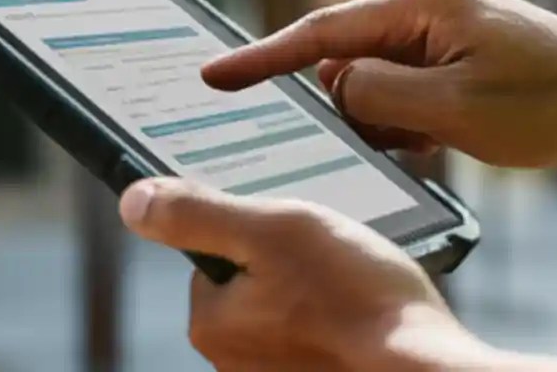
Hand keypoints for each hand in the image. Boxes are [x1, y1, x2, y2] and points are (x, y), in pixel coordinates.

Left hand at [118, 178, 500, 371]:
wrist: (421, 365)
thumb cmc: (356, 295)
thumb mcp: (275, 229)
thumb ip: (201, 212)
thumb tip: (135, 201)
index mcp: (212, 320)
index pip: (213, 253)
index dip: (255, 231)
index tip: (293, 230)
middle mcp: (234, 361)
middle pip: (250, 284)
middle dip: (287, 264)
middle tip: (329, 254)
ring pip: (287, 310)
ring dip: (316, 292)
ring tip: (352, 283)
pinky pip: (317, 338)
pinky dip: (338, 322)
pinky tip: (364, 311)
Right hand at [202, 0, 556, 167]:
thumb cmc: (549, 104)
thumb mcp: (451, 110)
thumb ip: (376, 93)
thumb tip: (334, 82)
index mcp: (422, 1)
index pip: (322, 32)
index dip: (264, 58)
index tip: (215, 74)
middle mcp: (429, 0)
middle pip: (352, 55)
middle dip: (351, 103)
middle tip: (388, 139)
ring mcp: (448, 23)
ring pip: (382, 75)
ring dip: (389, 115)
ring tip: (436, 141)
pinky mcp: (464, 48)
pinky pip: (412, 82)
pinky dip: (414, 115)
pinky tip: (442, 139)